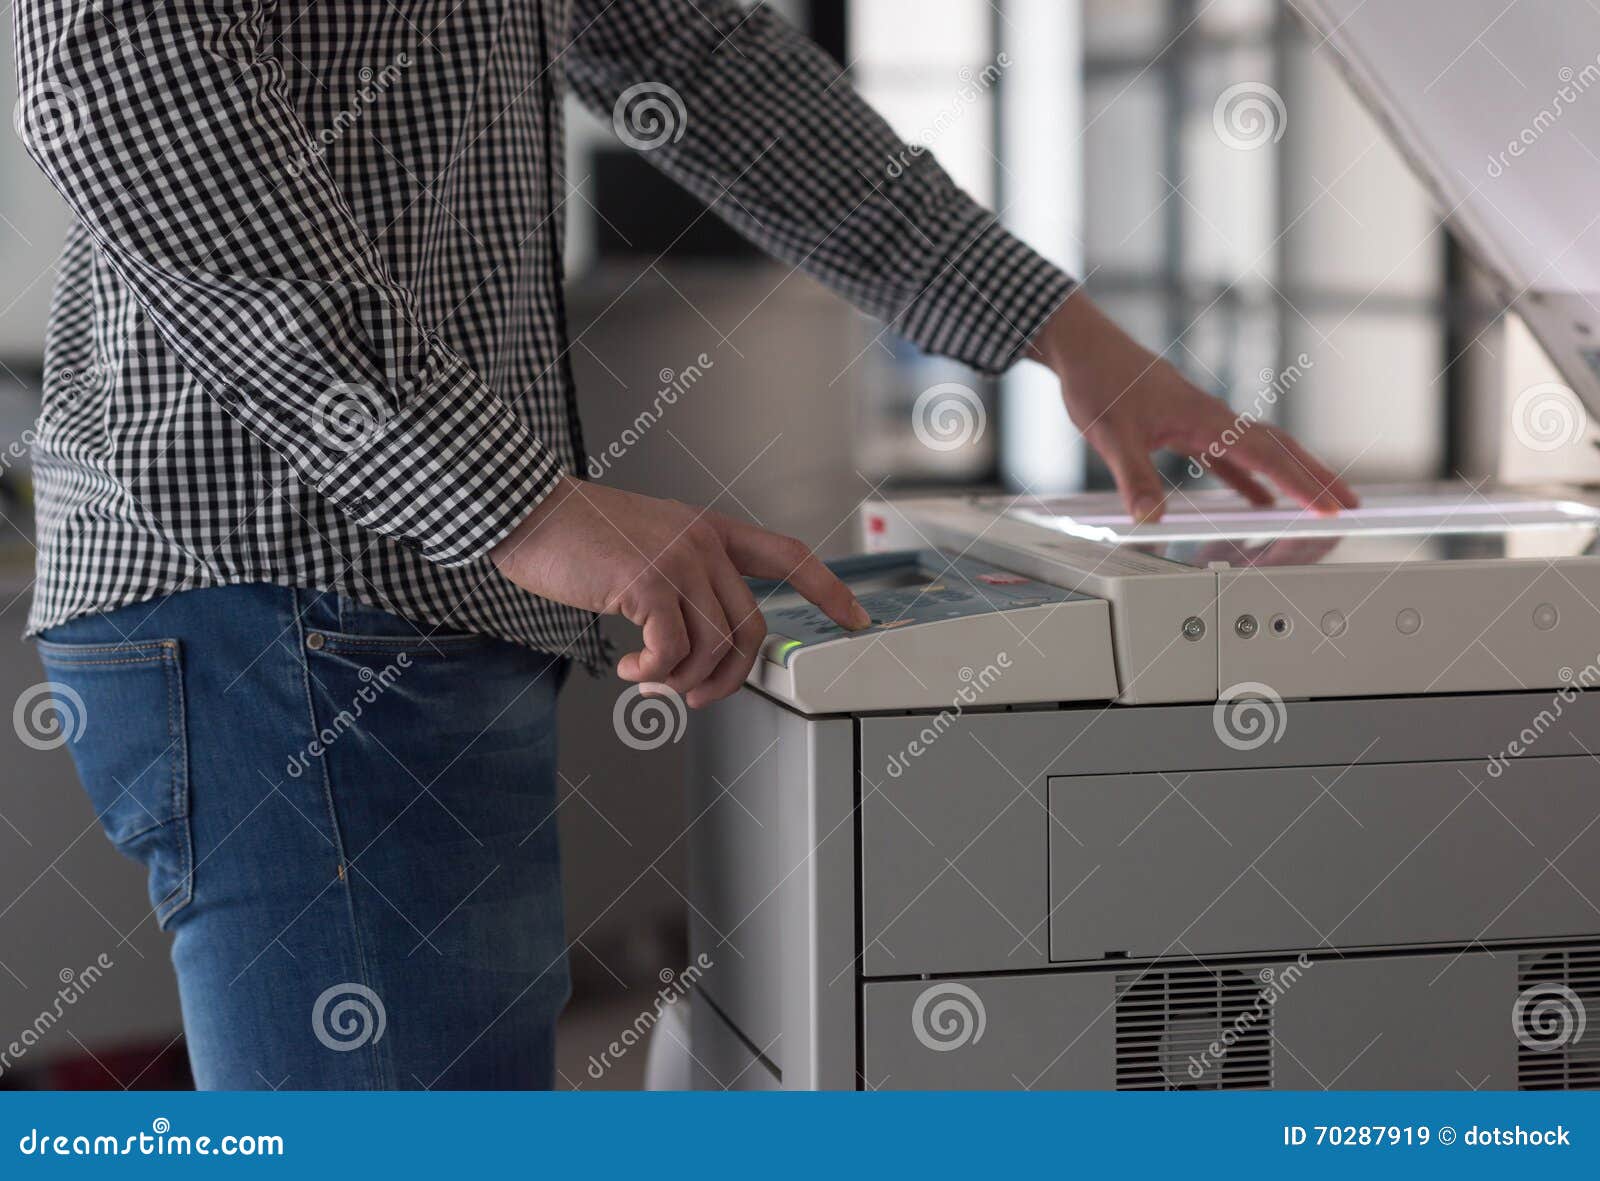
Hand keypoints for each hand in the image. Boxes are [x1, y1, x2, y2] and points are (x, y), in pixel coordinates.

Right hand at [491, 476, 869, 706]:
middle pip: (752, 627)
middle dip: (731, 677)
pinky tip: (628, 670)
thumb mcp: (648, 546)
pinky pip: (672, 652)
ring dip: (681, 681)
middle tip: (696, 695)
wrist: (529, 511)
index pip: (789, 556)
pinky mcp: (649, 582)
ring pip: (713, 647)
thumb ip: (682, 581)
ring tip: (647, 679)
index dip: (829, 590)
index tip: (857, 618)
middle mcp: (704, 542)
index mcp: (710, 531)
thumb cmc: (579, 535)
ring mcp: (680, 559)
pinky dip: (651, 674)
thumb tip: (694, 647)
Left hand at [1029, 292, 1357, 521]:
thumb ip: (1134, 477)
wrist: (1084, 346)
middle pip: (1279, 449)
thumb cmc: (1097, 381)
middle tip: (1353, 505)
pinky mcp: (1186, 426)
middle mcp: (1213, 417)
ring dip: (1292, 477)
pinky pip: (1230, 457)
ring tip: (1321, 503)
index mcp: (1205, 418)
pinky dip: (1250, 479)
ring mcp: (1203, 421)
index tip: (1331, 507)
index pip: (1265, 455)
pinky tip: (1259, 501)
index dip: (1301, 484)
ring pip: (1261, 451)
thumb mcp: (1110, 435)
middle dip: (1317, 478)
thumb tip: (1150, 518)